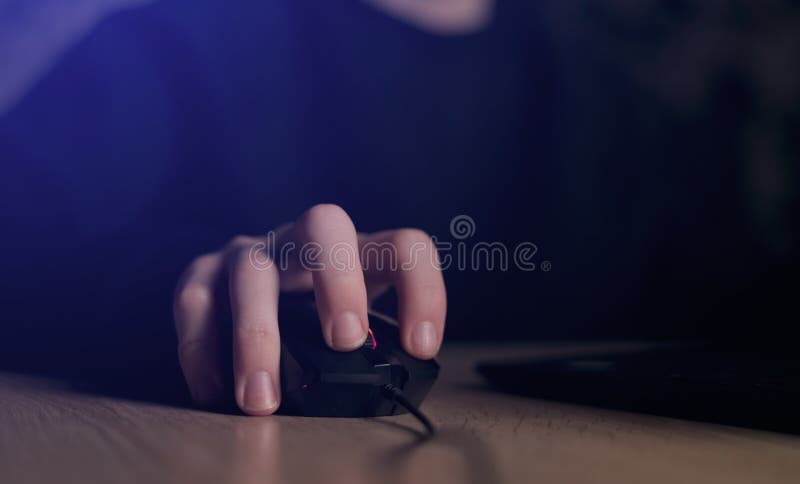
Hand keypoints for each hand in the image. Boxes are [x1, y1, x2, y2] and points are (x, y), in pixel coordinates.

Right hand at [173, 204, 446, 414]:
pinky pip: (195, 298)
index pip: (403, 246)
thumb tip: (376, 391)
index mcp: (357, 251)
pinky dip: (201, 346)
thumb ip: (366, 347)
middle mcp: (303, 240)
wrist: (248, 290)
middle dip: (338, 282)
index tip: (419, 346)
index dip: (421, 290)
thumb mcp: (349, 323)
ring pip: (252, 270)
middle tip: (344, 342)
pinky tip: (213, 388)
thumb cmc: (313, 314)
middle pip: (324, 224)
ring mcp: (252, 251)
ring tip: (262, 398)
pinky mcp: (205, 271)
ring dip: (256, 334)